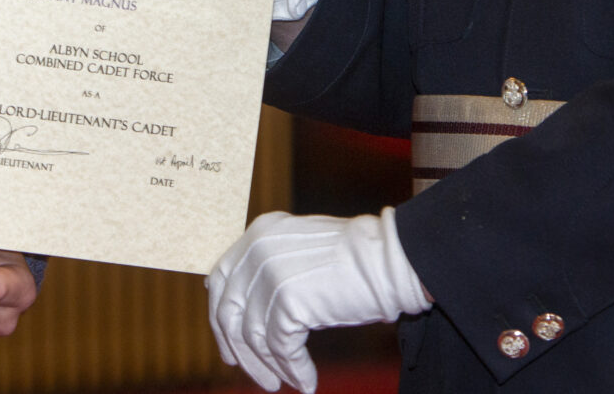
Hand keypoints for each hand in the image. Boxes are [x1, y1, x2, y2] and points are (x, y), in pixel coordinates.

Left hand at [207, 209, 429, 392]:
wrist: (392, 258)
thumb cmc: (358, 257)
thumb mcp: (301, 249)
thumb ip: (270, 266)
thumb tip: (247, 306)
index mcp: (259, 233)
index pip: (221, 280)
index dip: (221, 318)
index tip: (230, 345)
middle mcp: (258, 249)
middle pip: (229, 312)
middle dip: (239, 350)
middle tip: (257, 374)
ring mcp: (271, 275)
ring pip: (254, 336)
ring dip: (269, 366)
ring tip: (284, 383)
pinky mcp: (288, 302)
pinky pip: (281, 348)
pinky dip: (293, 369)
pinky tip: (307, 381)